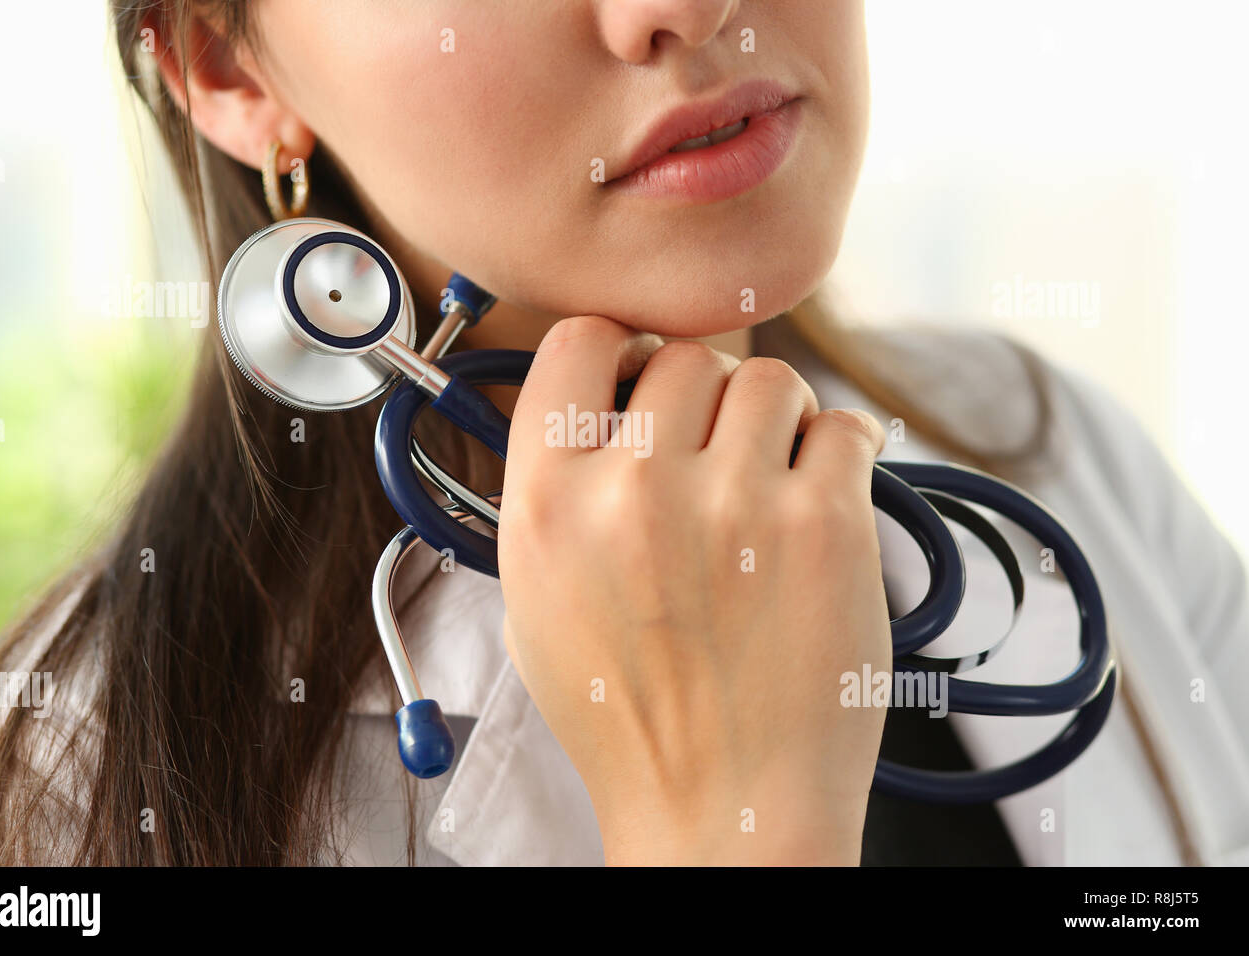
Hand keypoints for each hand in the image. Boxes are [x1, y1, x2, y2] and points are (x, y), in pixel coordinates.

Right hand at [497, 315, 889, 864]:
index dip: (619, 350)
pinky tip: (819, 505)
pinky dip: (839, 453)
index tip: (643, 379)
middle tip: (718, 459)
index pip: (580, 340)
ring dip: (776, 421)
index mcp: (547, 505)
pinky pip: (844, 426)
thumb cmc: (629, 714)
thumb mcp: (537, 600)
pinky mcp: (825, 526)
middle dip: (705, 399)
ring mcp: (733, 505)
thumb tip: (604, 394)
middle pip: (685, 356)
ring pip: (769, 379)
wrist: (721, 810)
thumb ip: (556, 488)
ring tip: (771, 487)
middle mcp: (632, 492)